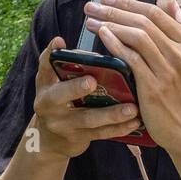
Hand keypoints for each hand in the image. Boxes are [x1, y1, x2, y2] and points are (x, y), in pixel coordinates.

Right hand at [30, 36, 142, 159]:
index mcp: (45, 84)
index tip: (60, 43)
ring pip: (88, 119)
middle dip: (76, 88)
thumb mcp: (54, 82)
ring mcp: (63, 124)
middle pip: (61, 95)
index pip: (44, 68)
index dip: (50, 55)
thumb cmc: (59, 100)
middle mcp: (48, 105)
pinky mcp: (78, 138)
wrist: (50, 140)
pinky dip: (120, 128)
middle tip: (93, 81)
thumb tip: (64, 39)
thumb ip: (62, 63)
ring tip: (132, 108)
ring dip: (112, 114)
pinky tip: (136, 122)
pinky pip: (101, 134)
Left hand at [83, 0, 180, 158]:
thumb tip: (174, 4)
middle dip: (115, 10)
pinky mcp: (153, 85)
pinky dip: (115, 43)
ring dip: (110, 24)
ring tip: (90, 20)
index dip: (131, 4)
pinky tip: (102, 35)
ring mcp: (168, 69)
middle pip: (143, 22)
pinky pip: (131, 58)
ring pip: (136, 36)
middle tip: (93, 5)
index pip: (157, 14)